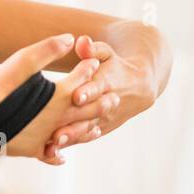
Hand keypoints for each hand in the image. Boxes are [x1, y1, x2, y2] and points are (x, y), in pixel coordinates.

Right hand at [0, 33, 102, 164]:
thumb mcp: (25, 60)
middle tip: (114, 98)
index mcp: (61, 95)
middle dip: (102, 101)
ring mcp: (47, 135)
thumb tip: (71, 38)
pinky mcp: (32, 149)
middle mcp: (60, 117)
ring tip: (97, 127)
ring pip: (76, 133)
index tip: (94, 63)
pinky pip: (50, 154)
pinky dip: (58, 155)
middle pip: (89, 108)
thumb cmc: (1, 88)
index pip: (82, 78)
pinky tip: (61, 156)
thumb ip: (49, 49)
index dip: (88, 68)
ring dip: (88, 128)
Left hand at [38, 35, 152, 162]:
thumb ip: (93, 49)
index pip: (98, 87)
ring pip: (87, 129)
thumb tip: (81, 40)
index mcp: (107, 81)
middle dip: (74, 123)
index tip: (76, 96)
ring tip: (53, 145)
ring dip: (71, 137)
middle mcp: (106, 102)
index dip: (88, 91)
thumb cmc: (115, 64)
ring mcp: (104, 117)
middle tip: (56, 132)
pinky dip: (72, 143)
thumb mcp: (107, 53)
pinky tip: (53, 153)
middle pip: (90, 114)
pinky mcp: (101, 127)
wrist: (140, 85)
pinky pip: (86, 137)